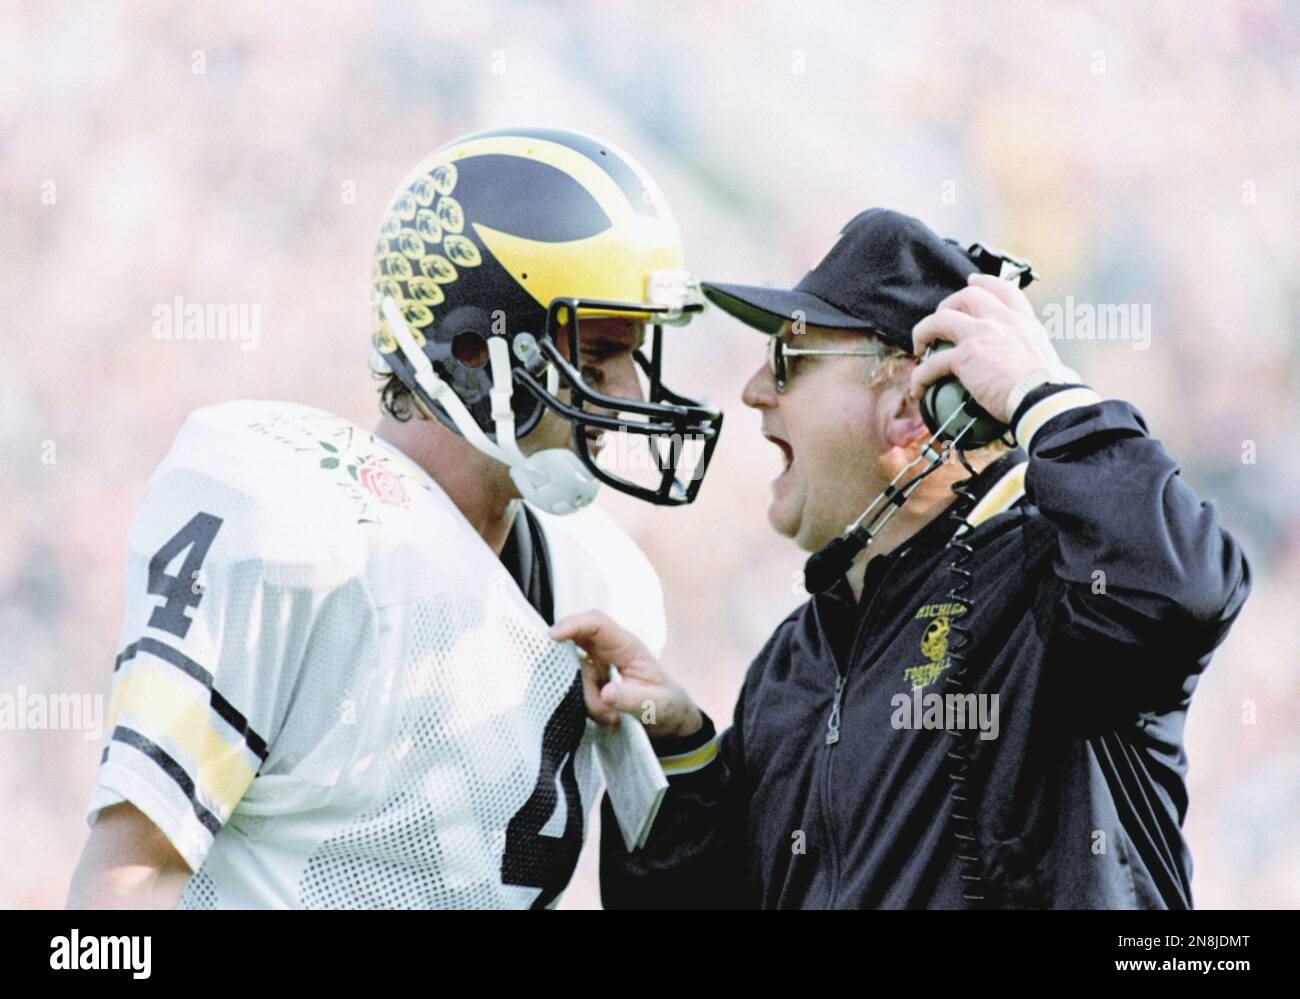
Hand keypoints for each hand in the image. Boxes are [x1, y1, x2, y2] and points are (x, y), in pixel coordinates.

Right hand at [549, 610, 703, 739]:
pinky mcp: (592, 682)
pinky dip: (588, 707)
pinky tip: (608, 718)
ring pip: (575, 673)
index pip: (597, 624)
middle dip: (568, 662)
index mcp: (627, 646)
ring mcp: (598, 665)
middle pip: (576, 640)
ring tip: (613, 719)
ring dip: (588, 699)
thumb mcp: (656, 706)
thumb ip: (632, 699)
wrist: (669, 720)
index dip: (573, 624)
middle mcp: (609, 651)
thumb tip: (606, 692)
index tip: (553, 635)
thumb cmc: (667, 706)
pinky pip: (577, 690)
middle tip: (588, 694)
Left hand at [909, 273, 1077, 421]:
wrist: (1044, 398)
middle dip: (946, 306)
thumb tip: (1031, 372)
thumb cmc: (1049, 388)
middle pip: (966, 297)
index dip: (984, 283)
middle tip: (938, 323)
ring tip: (919, 349)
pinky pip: (931, 363)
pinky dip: (920, 377)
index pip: (1003, 290)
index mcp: (1023, 321)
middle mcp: (1001, 320)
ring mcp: (981, 334)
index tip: (972, 281)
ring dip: (922, 333)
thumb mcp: (1045, 357)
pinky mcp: (965, 356)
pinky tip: (918, 388)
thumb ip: (1029, 355)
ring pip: (938, 321)